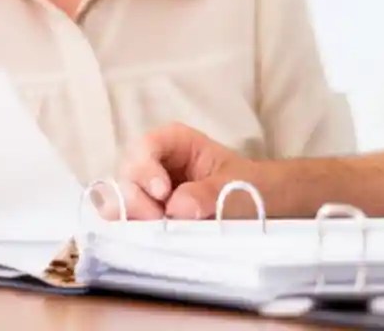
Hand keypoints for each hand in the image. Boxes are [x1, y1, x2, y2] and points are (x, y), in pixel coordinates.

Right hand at [112, 123, 256, 220]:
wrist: (264, 207)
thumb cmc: (250, 185)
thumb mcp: (236, 185)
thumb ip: (208, 193)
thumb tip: (176, 208)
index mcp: (176, 143)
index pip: (146, 146)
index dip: (146, 167)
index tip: (162, 192)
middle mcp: (156, 164)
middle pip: (126, 174)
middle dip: (136, 199)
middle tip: (159, 220)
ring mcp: (147, 192)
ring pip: (119, 200)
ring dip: (131, 218)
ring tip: (158, 231)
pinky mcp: (147, 218)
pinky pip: (126, 222)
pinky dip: (132, 231)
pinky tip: (148, 240)